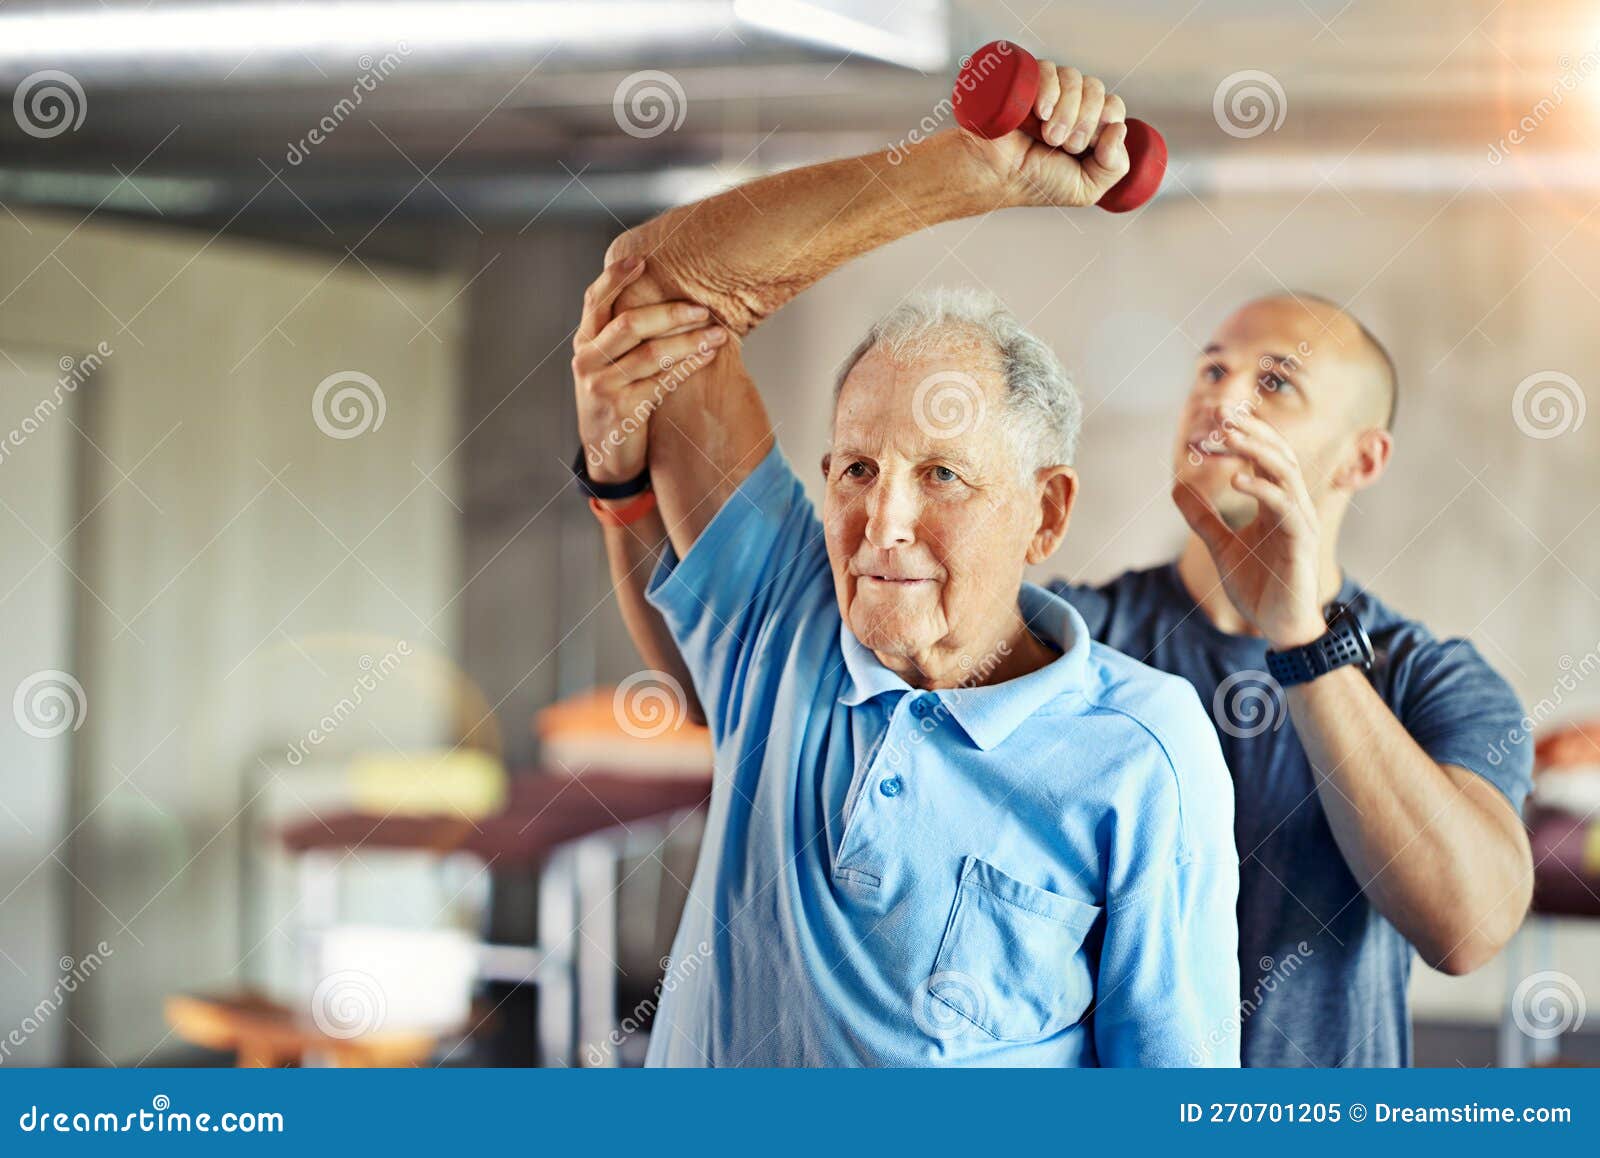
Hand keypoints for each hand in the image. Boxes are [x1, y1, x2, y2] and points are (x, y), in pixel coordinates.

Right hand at [572, 257, 727, 484]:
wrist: (607, 455)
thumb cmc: (615, 400)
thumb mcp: (606, 365)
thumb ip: (620, 335)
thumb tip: (662, 295)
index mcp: (583, 342)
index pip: (595, 300)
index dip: (615, 277)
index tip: (642, 260)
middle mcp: (588, 360)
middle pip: (630, 324)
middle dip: (670, 312)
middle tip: (703, 308)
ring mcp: (603, 386)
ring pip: (651, 354)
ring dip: (689, 340)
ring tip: (718, 332)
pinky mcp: (623, 410)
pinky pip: (663, 381)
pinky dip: (689, 366)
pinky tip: (708, 356)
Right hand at [957, 61, 1130, 208]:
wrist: (997, 175)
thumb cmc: (1036, 182)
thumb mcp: (1086, 188)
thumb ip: (1115, 167)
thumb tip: (1119, 128)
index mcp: (1087, 124)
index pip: (1113, 106)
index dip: (1104, 124)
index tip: (1081, 148)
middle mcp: (1071, 103)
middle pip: (1097, 90)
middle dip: (1085, 121)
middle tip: (1062, 145)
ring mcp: (1049, 89)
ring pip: (1076, 79)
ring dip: (1067, 111)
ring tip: (1046, 135)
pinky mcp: (1027, 79)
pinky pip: (1050, 69)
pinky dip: (1050, 90)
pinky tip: (1039, 112)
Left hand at [1171, 412, 1328, 649]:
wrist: (1279, 627)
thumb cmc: (1258, 587)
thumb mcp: (1221, 546)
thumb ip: (1202, 517)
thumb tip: (1177, 486)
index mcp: (1276, 502)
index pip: (1266, 456)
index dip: (1245, 433)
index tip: (1214, 416)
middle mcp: (1293, 505)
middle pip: (1278, 454)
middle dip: (1250, 430)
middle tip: (1219, 414)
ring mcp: (1301, 522)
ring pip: (1285, 472)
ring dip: (1255, 450)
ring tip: (1226, 436)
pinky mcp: (1302, 543)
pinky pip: (1286, 508)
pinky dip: (1263, 490)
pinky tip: (1236, 480)